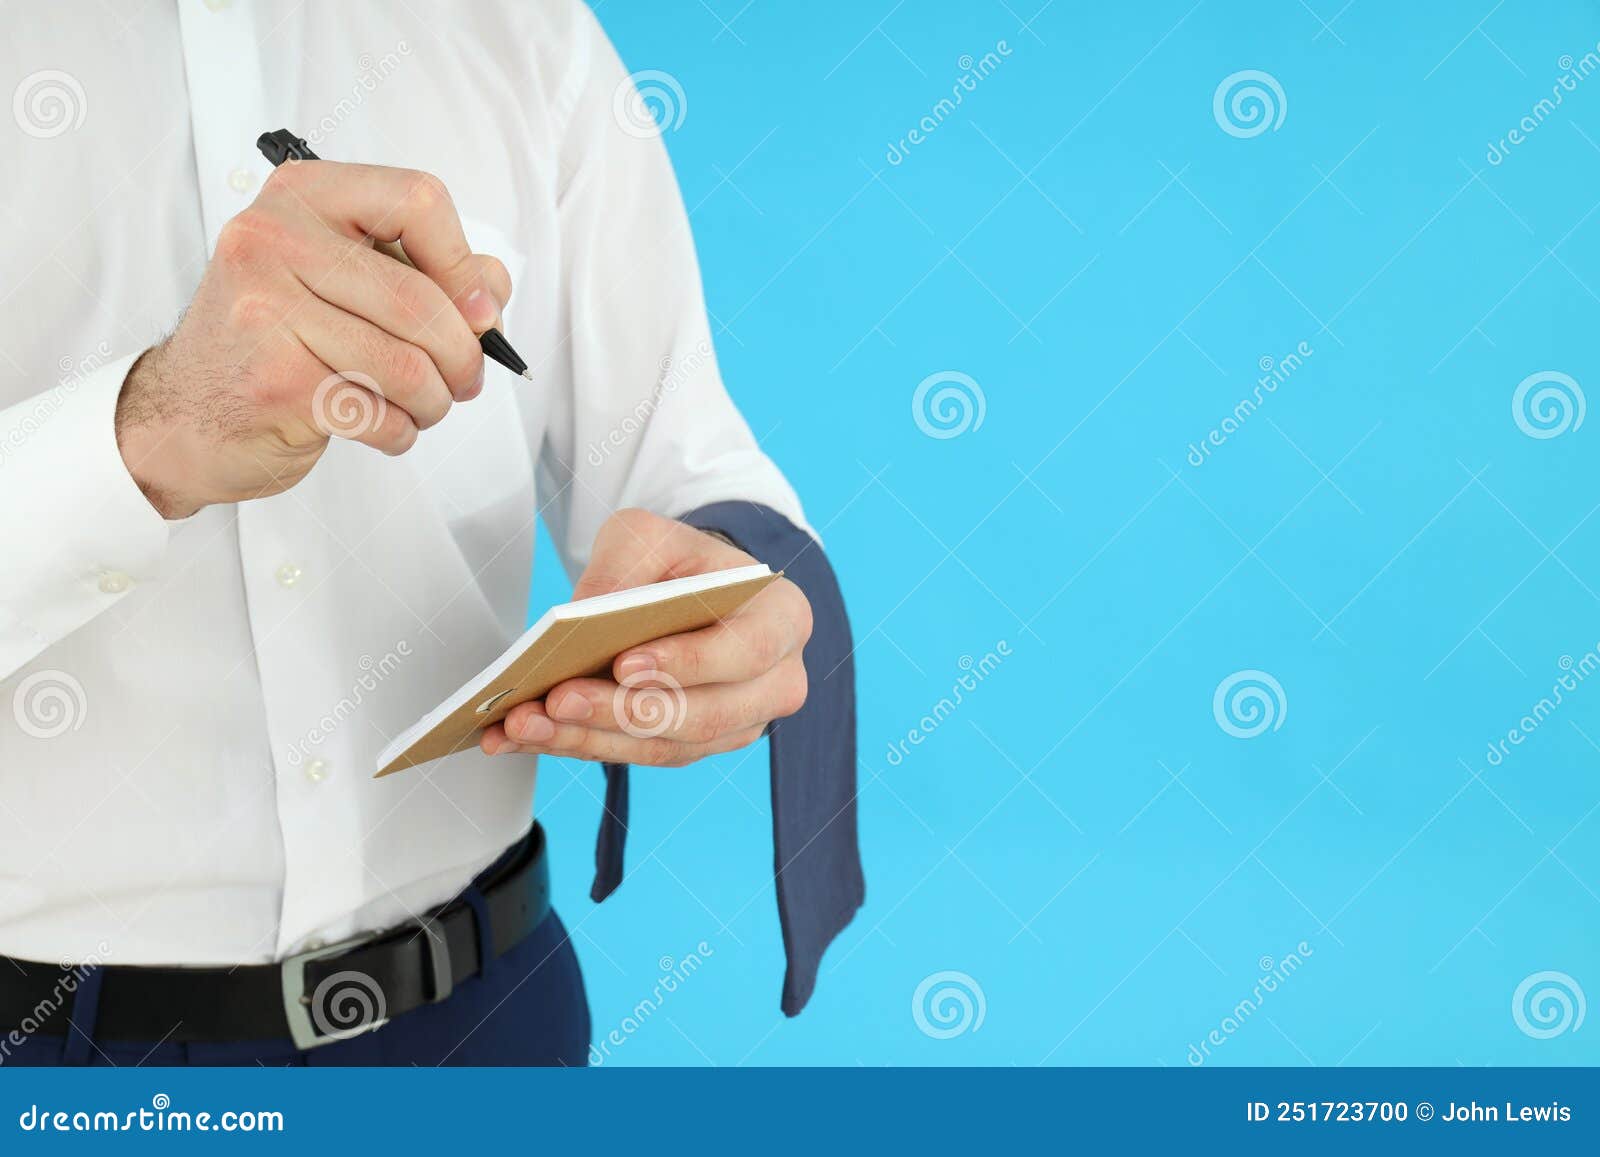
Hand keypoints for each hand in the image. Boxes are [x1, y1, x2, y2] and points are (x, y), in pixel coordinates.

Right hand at [114, 160, 512, 517]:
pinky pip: (380, 414)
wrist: (184, 413)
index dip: (465, 265)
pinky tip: (383, 425)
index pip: (418, 201)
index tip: (477, 310)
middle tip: (463, 379)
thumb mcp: (345, 280)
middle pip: (422, 300)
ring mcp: (267, 311)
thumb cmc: (276, 341)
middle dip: (463, 356)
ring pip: (408, 365)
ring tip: (422, 405)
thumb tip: (492, 287)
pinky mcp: (275, 382)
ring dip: (435, 401)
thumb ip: (424, 270)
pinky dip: (400, 432)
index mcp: (303, 195)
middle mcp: (274, 240)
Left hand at [482, 508, 812, 766]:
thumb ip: (625, 565)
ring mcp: (740, 724)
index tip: (625, 664)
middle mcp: (777, 682)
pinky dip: (579, 746)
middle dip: (622, 712)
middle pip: (705, 715)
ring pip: (667, 746)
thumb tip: (584, 616)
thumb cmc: (683, 561)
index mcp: (782, 618)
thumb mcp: (653, 536)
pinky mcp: (697, 747)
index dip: (690, 663)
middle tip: (556, 701)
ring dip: (588, 739)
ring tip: (523, 725)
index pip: (747, 650)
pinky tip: (527, 735)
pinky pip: (639, 756)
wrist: (694, 589)